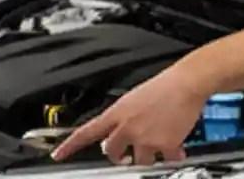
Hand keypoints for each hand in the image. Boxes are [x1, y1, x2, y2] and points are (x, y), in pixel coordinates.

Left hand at [51, 67, 208, 165]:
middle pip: (111, 152)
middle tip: (126, 155)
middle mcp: (127, 127)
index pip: (87, 131)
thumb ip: (125, 117)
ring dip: (149, 155)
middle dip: (119, 156)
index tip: (58, 154)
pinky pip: (165, 160)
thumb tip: (125, 129)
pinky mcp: (163, 146)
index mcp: (117, 112)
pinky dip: (171, 155)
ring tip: (159, 142)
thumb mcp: (134, 98)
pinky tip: (175, 146)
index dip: (70, 145)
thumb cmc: (164, 86)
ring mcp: (144, 138)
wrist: (186, 83)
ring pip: (139, 160)